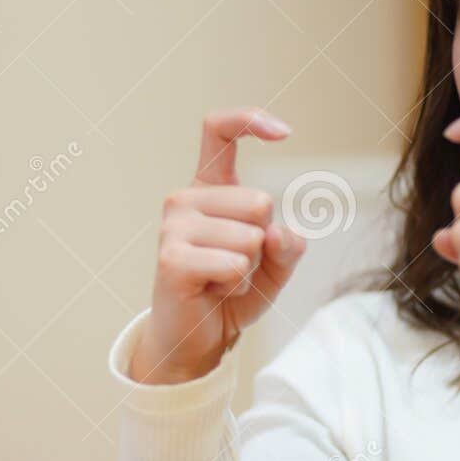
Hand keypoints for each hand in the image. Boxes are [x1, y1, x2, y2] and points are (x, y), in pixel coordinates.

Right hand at [129, 108, 307, 384]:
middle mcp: (185, 199)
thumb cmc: (230, 295)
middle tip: (234, 267)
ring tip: (221, 281)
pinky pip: (234, 263)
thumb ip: (288, 246)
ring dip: (248, 270)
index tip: (285, 133)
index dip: (251, 120)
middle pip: (260, 202)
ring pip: (251, 238)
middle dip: (263, 244)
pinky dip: (235, 285)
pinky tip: (211, 293)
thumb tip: (277, 232)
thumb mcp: (274, 267)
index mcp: (208, 189)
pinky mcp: (171, 259)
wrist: (196, 340)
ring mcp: (174, 227)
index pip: (219, 132)